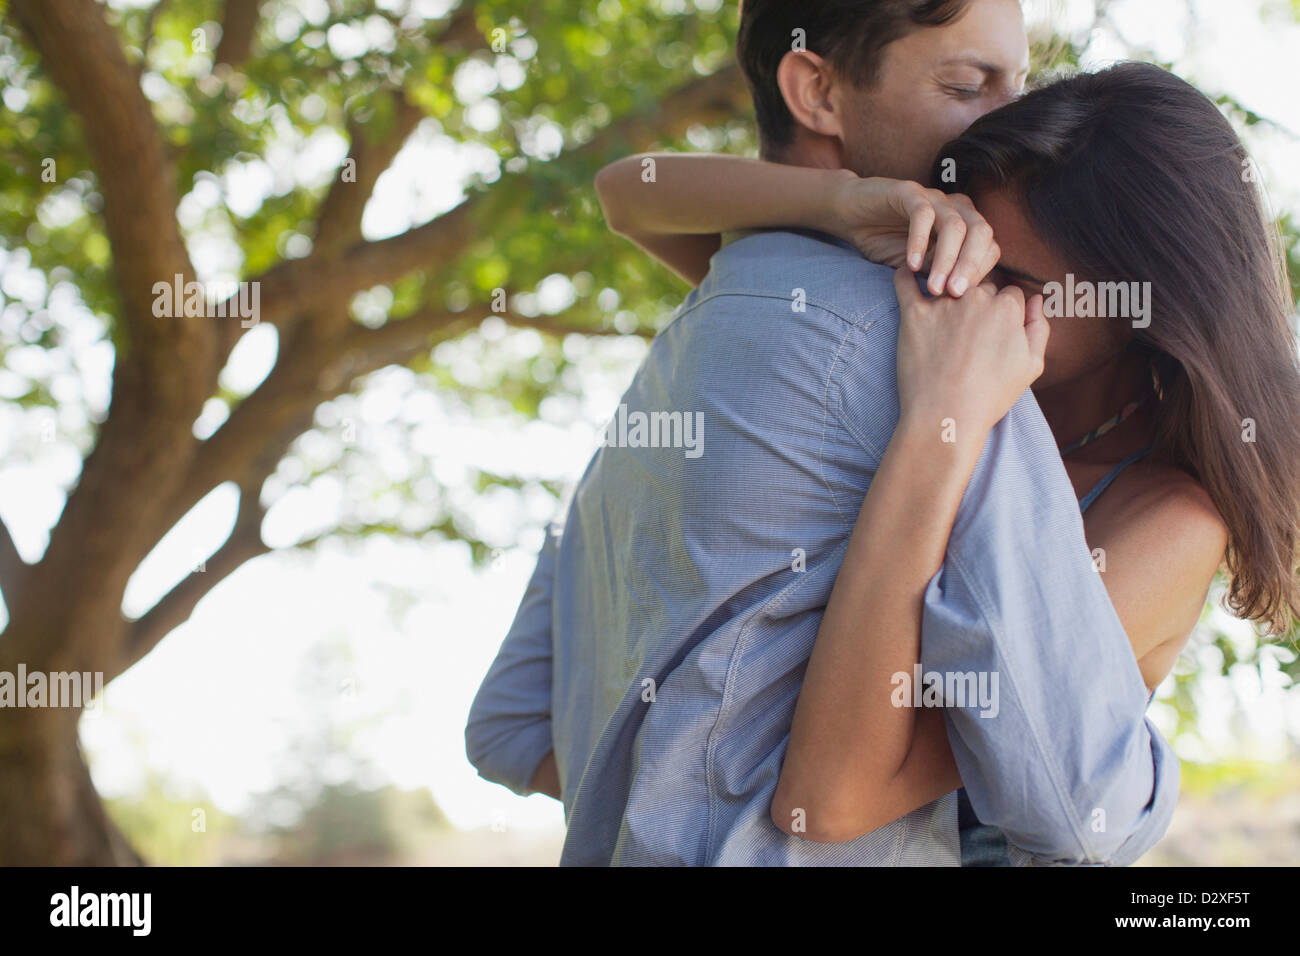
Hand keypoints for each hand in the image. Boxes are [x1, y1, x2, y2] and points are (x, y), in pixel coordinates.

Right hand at [829, 177, 1000, 296]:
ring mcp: (934, 197)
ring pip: (954, 226)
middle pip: (980, 233)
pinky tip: (911, 265)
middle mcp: (956, 208)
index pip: (989, 248)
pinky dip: (919, 240)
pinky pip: (922, 213)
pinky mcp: (909, 191)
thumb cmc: (888, 242)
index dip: (980, 274)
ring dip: (946, 259)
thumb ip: (941, 276)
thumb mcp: (921, 267)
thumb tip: (962, 305)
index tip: (962, 301)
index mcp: (966, 226)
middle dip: (970, 266)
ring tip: (933, 288)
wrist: (852, 216)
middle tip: (955, 295)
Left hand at [893, 269, 1048, 438]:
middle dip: (978, 304)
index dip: (1004, 313)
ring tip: (944, 316)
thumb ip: (1038, 327)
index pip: (1010, 294)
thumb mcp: (1031, 365)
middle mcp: (976, 299)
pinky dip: (906, 275)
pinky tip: (909, 273)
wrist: (947, 417)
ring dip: (949, 291)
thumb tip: (1036, 298)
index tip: (993, 334)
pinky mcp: (913, 314)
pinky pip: (905, 282)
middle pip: (981, 287)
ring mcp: (943, 304)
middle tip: (968, 335)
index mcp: (1008, 308)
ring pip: (950, 283)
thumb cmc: (991, 396)